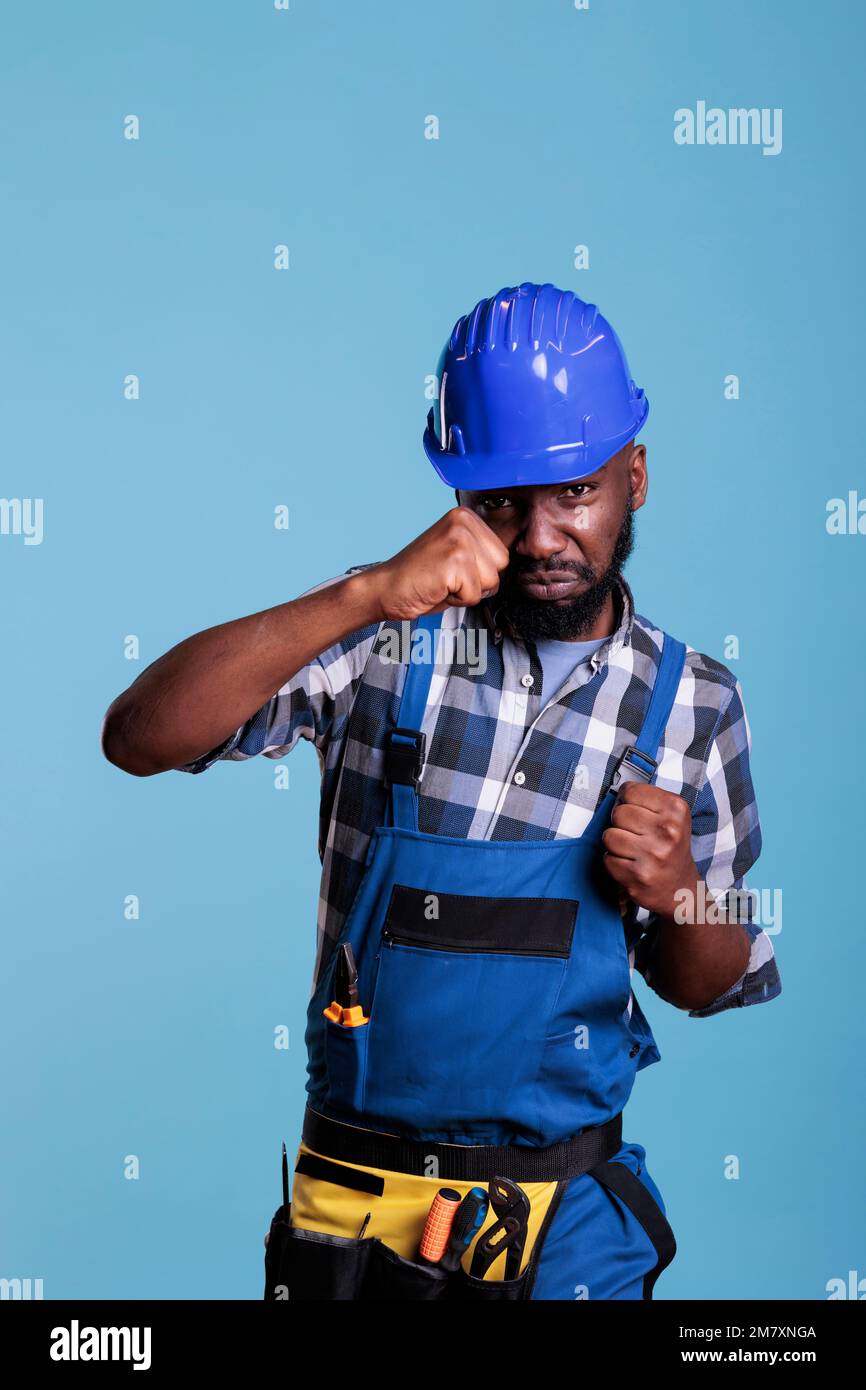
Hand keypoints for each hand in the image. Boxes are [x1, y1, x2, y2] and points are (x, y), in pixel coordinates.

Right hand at [367, 507, 510, 620]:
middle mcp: (463, 522)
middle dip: (478, 582)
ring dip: (467, 592)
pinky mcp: (453, 561)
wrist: (386, 589)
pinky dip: (457, 600)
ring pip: (491, 582)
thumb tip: (512, 558)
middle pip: (501, 566)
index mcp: (466, 517)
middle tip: (448, 578)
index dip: (480, 572)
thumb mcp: (457, 555)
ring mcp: (459, 540)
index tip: (453, 569)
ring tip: (442, 582)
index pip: (501, 555)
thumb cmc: (420, 578)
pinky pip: (474, 595)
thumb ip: (481, 552)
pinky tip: (436, 587)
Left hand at [602, 781, 697, 918]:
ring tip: (632, 850)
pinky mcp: (638, 875)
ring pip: (609, 835)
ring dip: (616, 844)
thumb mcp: (672, 816)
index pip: (630, 791)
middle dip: (621, 823)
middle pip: (618, 813)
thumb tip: (618, 794)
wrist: (681, 888)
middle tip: (635, 835)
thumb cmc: (671, 848)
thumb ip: (647, 799)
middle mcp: (668, 831)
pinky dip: (614, 862)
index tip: (635, 811)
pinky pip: (607, 859)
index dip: (626, 801)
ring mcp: (653, 854)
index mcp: (676, 810)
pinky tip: (630, 865)